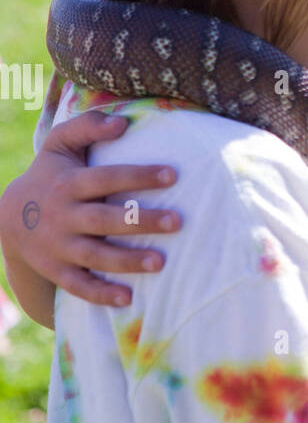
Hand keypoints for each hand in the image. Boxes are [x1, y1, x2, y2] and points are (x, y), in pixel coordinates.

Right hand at [0, 109, 181, 307]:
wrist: (7, 218)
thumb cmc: (51, 175)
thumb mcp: (60, 145)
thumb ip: (87, 127)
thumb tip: (122, 122)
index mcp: (69, 183)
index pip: (107, 177)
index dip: (138, 176)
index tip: (173, 174)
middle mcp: (64, 216)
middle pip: (104, 219)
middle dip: (140, 221)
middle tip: (177, 222)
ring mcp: (60, 246)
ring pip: (95, 256)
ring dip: (127, 261)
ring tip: (160, 263)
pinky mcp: (58, 271)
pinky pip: (79, 286)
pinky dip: (101, 294)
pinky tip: (128, 300)